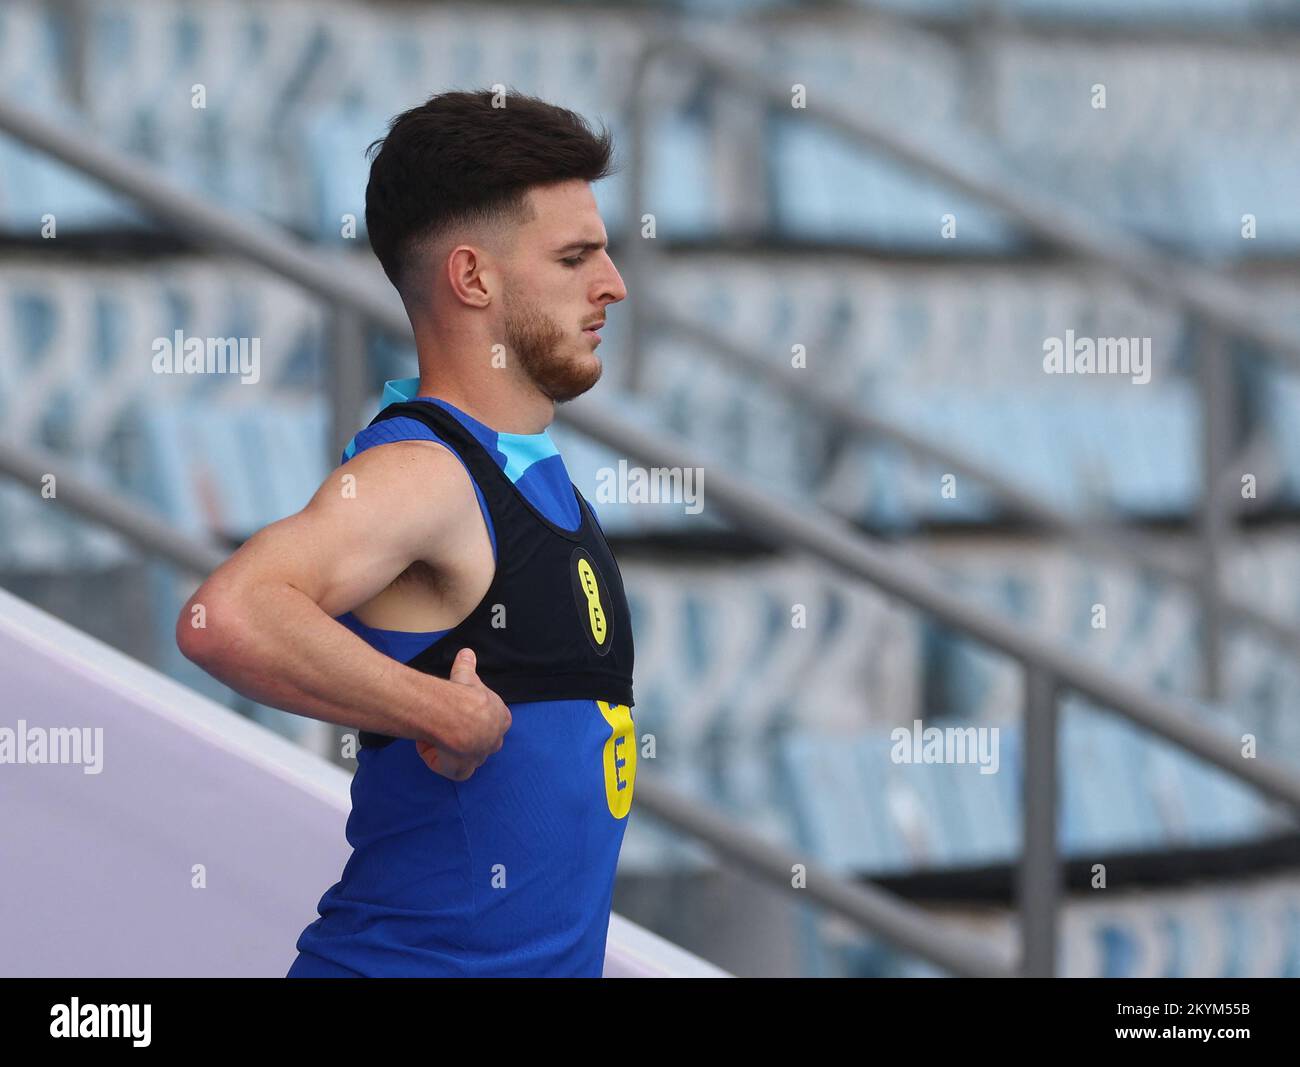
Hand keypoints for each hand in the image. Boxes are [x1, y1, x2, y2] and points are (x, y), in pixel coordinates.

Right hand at [416, 648, 510, 780]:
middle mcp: (493, 740)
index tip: (462, 709)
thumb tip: (466, 653)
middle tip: (449, 725)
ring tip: (436, 735)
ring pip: (469, 757)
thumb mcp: (466, 676)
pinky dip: (440, 762)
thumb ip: (467, 666)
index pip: (496, 719)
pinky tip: (428, 749)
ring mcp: (479, 757)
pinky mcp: (462, 770)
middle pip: (484, 741)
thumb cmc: (463, 695)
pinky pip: (454, 771)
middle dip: (469, 735)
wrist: (454, 717)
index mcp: (500, 717)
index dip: (478, 716)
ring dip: (454, 749)